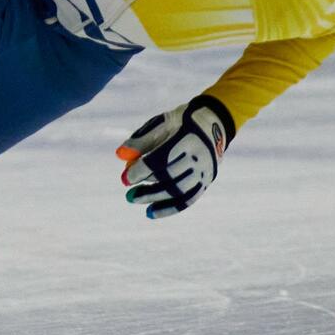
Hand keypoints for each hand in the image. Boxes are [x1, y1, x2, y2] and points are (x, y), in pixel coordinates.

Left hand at [116, 95, 234, 219]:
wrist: (215, 122)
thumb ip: (141, 139)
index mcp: (188, 138)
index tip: (125, 178)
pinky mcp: (207, 181)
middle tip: (129, 194)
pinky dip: (169, 208)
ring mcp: (206, 170)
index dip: (141, 170)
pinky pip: (188, 199)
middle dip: (147, 188)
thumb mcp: (162, 123)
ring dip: (155, 198)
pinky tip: (150, 212)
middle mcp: (200, 156)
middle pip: (170, 178)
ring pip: (179, 191)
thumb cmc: (181, 121)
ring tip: (134, 199)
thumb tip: (120, 154)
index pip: (161, 159)